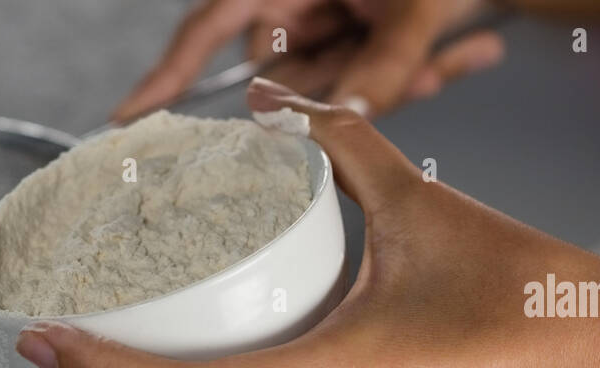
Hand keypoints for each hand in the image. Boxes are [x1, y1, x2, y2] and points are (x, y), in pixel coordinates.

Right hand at [112, 0, 503, 120]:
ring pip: (337, 89)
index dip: (166, 75)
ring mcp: (328, 20)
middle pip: (289, 75)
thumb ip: (383, 66)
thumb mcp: (415, 4)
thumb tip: (341, 123)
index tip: (126, 120)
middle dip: (348, 86)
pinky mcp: (360, 39)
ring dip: (399, 79)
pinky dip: (424, 71)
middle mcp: (297, 1)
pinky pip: (373, 82)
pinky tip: (473, 46)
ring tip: (452, 41)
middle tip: (408, 62)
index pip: (209, 27)